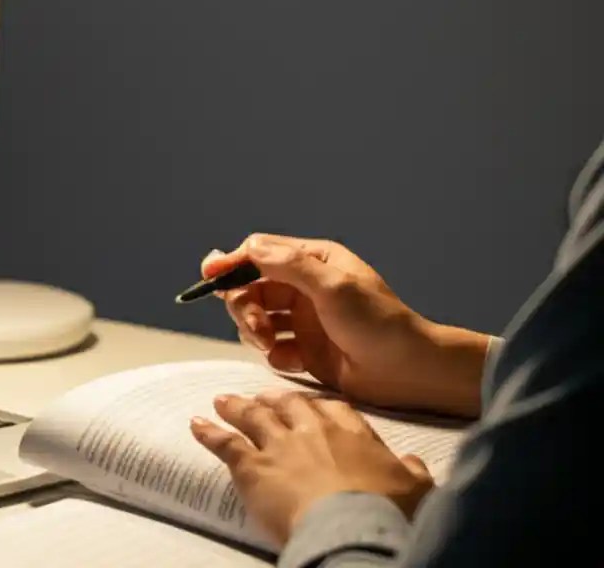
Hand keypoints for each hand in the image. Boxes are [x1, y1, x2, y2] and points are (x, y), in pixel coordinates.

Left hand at [190, 390, 434, 543]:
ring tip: (223, 400)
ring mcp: (280, 445)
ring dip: (237, 407)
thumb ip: (412, 473)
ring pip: (254, 416)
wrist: (352, 528)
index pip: (334, 409)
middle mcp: (314, 431)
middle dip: (274, 400)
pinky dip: (208, 432)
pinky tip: (196, 425)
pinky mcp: (253, 466)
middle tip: (263, 398)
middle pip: (289, 406)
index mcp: (354, 434)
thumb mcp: (417, 492)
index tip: (312, 407)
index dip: (320, 407)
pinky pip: (225, 443)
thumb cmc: (389, 513)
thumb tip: (413, 463)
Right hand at [201, 233, 489, 417]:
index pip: (259, 252)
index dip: (232, 263)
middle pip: (249, 287)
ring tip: (274, 349)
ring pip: (255, 318)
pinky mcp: (304, 349)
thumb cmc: (380, 325)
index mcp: (314, 261)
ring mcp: (303, 319)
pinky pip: (270, 347)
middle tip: (256, 328)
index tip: (211, 276)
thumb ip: (289, 265)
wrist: (409, 373)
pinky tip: (292, 362)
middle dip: (244, 307)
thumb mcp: (334, 287)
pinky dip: (273, 355)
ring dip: (255, 333)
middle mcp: (304, 287)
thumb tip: (248, 247)